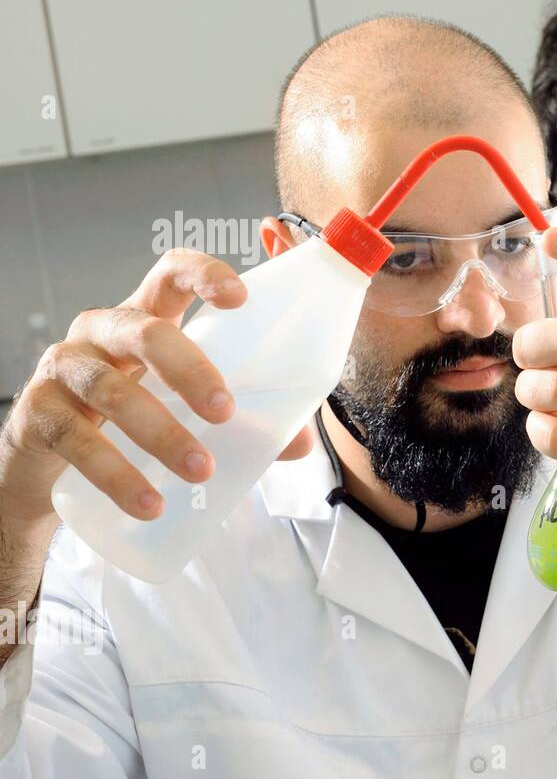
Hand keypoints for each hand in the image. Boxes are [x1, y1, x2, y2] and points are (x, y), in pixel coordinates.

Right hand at [0, 248, 312, 528]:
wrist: (55, 469)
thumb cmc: (132, 422)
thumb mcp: (182, 410)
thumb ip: (243, 422)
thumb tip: (298, 443)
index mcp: (145, 318)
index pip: (169, 275)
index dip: (202, 275)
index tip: (240, 298)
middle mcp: (100, 332)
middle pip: (146, 332)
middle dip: (190, 370)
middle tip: (226, 413)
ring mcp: (64, 368)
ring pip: (112, 392)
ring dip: (161, 435)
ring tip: (200, 473)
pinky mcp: (37, 412)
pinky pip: (76, 441)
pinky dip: (117, 476)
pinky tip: (150, 503)